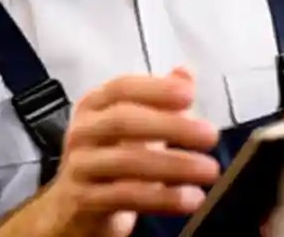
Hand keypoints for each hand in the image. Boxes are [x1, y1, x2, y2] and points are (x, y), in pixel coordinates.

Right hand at [40, 68, 221, 236]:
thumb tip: (186, 74)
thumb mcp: (133, 127)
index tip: (189, 95)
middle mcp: (82, 132)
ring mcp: (80, 166)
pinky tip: (191, 198)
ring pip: (126, 161)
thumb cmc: (109, 161)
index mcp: (93, 107)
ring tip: (209, 170)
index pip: (121, 89)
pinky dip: (162, 198)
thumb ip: (159, 100)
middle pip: (122, 121)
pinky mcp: (85, 200)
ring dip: (174, 165)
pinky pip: (125, 196)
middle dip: (170, 126)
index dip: (155, 90)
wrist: (74, 209)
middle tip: (210, 135)